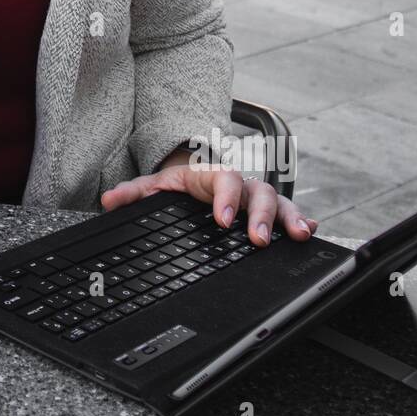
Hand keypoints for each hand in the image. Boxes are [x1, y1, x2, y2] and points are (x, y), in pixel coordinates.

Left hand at [100, 146, 317, 246]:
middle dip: (260, 216)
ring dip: (288, 218)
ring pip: (278, 202)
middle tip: (258, 239)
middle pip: (257, 192)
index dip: (226, 199)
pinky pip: (289, 213)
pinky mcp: (268, 212)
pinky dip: (301, 221)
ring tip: (297, 236)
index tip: (222, 221)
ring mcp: (256, 198)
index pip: (225, 181)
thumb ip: (132, 194)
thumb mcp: (154, 187)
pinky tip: (309, 233)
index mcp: (212, 176)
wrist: (193, 177)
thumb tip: (107, 201)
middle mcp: (239, 185)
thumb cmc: (178, 185)